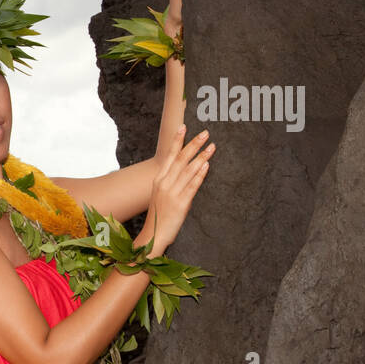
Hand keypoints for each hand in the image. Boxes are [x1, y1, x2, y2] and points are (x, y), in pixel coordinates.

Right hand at [138, 124, 211, 254]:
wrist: (153, 236)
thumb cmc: (158, 216)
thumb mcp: (161, 195)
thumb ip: (171, 182)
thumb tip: (185, 169)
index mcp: (158, 180)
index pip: (169, 156)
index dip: (177, 141)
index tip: (183, 127)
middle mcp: (164, 184)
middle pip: (180, 160)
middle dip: (193, 145)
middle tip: (205, 133)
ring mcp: (172, 193)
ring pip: (188, 170)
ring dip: (201, 157)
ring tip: (212, 147)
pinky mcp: (180, 204)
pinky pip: (191, 186)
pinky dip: (199, 175)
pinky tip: (206, 166)